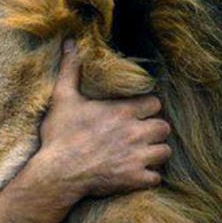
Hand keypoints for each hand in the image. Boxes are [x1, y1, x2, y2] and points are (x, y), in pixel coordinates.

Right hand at [33, 39, 170, 204]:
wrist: (57, 173)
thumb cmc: (60, 135)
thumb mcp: (63, 98)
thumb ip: (70, 69)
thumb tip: (69, 42)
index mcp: (122, 112)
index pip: (155, 104)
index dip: (147, 108)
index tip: (136, 112)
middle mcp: (134, 133)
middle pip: (164, 127)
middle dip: (154, 129)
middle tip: (140, 132)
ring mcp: (136, 157)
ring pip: (164, 152)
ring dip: (154, 151)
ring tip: (142, 151)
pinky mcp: (134, 179)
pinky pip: (155, 177)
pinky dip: (148, 175)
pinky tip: (135, 172)